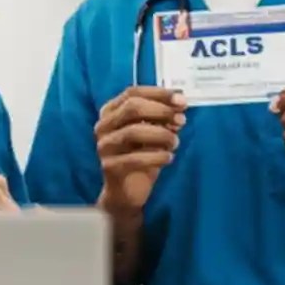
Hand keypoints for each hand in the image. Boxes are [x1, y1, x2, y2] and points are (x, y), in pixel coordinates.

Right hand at [94, 87, 185, 214]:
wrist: (126, 192)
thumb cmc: (140, 156)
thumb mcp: (153, 133)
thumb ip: (163, 119)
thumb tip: (179, 107)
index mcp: (111, 111)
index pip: (133, 93)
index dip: (158, 93)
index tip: (181, 99)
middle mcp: (103, 125)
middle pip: (132, 108)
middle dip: (161, 111)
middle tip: (181, 120)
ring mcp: (104, 146)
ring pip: (133, 132)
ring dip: (161, 135)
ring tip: (176, 142)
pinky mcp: (109, 167)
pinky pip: (134, 158)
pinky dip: (156, 156)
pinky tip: (169, 158)